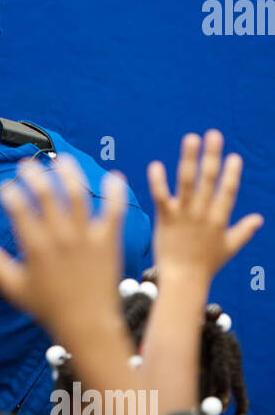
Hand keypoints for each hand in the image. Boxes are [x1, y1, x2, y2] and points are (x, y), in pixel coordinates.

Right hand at [0, 155, 128, 344]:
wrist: (86, 324)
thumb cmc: (48, 307)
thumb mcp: (14, 287)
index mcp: (35, 247)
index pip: (18, 208)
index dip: (10, 193)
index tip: (6, 187)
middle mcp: (60, 237)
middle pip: (46, 194)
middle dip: (33, 174)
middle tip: (27, 165)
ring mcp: (85, 237)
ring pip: (77, 195)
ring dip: (69, 173)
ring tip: (62, 160)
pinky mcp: (107, 241)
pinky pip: (113, 210)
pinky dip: (114, 192)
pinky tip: (113, 177)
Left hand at [148, 130, 261, 284]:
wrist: (183, 281)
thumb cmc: (206, 265)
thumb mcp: (229, 247)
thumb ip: (244, 231)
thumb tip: (259, 219)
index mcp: (219, 219)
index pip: (228, 191)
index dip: (232, 174)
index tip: (235, 156)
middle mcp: (203, 213)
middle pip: (209, 180)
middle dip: (212, 156)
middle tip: (214, 134)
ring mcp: (184, 215)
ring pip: (187, 182)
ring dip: (189, 159)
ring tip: (191, 138)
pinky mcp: (166, 219)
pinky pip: (162, 197)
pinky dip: (158, 181)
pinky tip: (156, 165)